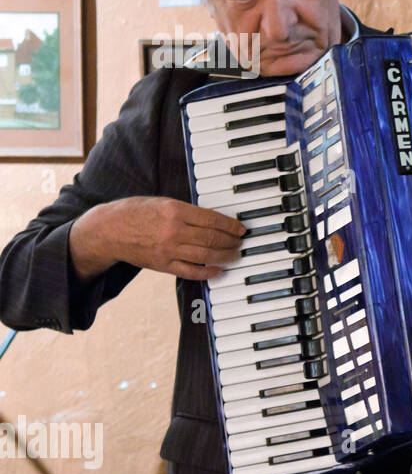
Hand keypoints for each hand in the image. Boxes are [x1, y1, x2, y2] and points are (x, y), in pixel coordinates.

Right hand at [69, 196, 245, 281]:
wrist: (107, 230)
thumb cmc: (135, 212)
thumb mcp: (162, 202)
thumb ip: (186, 210)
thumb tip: (214, 219)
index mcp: (174, 210)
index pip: (212, 219)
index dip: (231, 225)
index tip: (241, 228)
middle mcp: (173, 230)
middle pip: (212, 238)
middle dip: (231, 242)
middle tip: (241, 243)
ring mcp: (167, 249)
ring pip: (205, 255)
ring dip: (225, 256)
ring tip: (235, 255)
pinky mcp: (162, 264)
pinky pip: (190, 271)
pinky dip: (208, 272)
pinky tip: (219, 270)